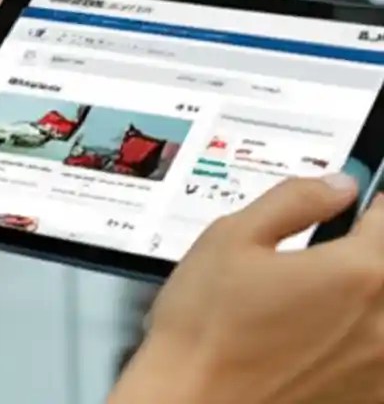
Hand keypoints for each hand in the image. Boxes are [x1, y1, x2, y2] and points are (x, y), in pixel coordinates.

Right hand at [111, 174, 383, 403]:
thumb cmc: (204, 331)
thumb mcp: (230, 238)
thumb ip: (292, 201)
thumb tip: (336, 186)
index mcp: (357, 273)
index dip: (370, 204)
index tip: (356, 207)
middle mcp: (383, 323)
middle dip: (364, 255)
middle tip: (328, 259)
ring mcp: (381, 367)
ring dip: (363, 300)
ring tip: (313, 304)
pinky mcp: (369, 397)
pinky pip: (378, 356)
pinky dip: (360, 342)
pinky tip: (318, 340)